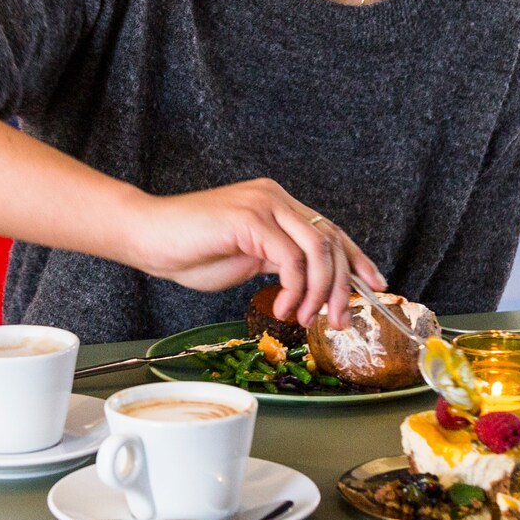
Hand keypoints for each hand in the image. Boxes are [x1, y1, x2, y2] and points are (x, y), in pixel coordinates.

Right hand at [125, 178, 385, 330]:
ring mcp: (264, 204)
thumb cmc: (188, 251)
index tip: (373, 287)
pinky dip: (294, 289)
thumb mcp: (247, 259)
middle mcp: (276, 198)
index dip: (357, 260)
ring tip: (303, 318)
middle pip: (332, 240)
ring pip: (317, 250)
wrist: (146, 237)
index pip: (331, 230)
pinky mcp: (250, 219)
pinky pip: (291, 258)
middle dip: (341, 287)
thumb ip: (279, 262)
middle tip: (335, 321)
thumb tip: (310, 285)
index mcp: (277, 203)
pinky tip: (281, 307)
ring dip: (318, 293)